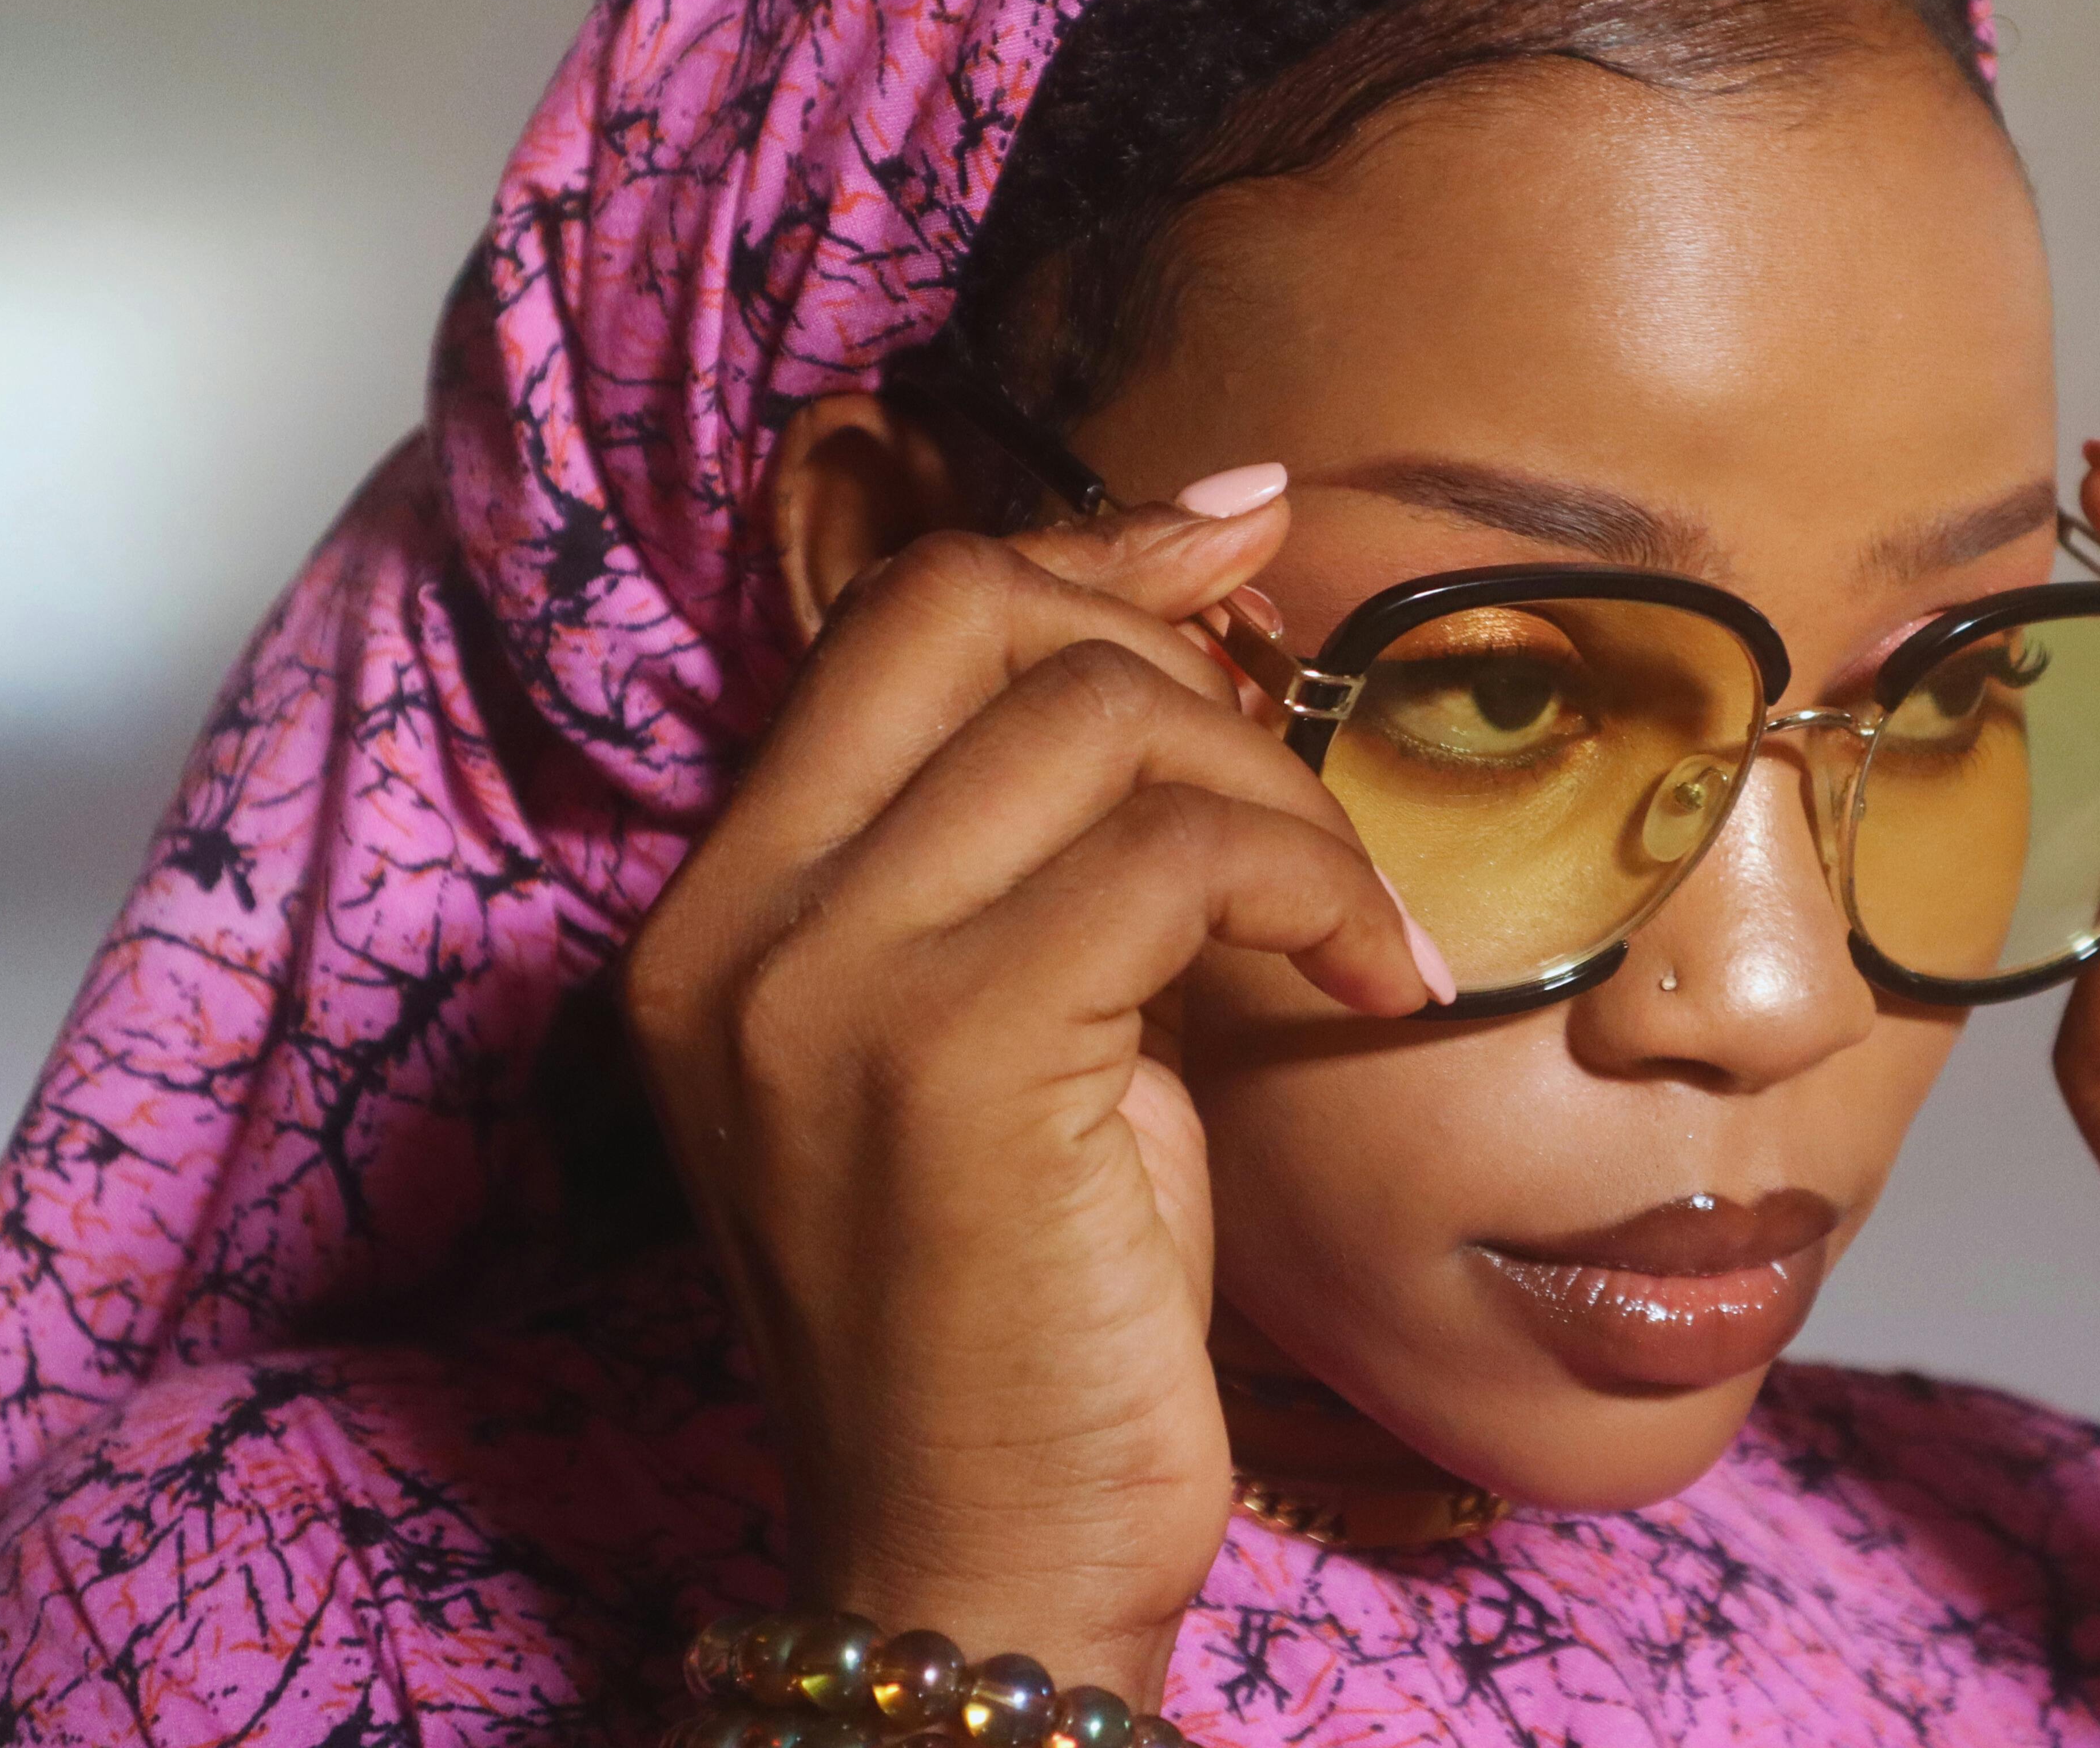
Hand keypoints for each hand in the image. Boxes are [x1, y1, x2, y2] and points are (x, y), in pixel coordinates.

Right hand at [622, 498, 1437, 1703]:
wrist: (981, 1556)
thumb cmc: (1023, 1306)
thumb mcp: (1013, 1033)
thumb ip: (1046, 849)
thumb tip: (1180, 627)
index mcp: (723, 910)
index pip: (900, 615)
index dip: (1089, 549)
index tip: (1239, 542)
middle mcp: (732, 926)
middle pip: (969, 605)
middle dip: (1170, 635)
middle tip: (1290, 764)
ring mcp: (821, 984)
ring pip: (1097, 715)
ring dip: (1277, 791)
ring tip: (1344, 922)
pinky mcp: (949, 1055)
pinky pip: (1181, 855)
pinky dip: (1317, 890)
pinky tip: (1376, 987)